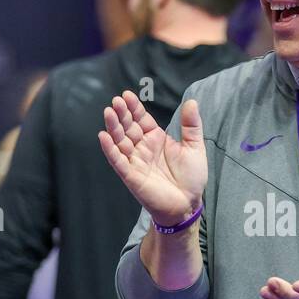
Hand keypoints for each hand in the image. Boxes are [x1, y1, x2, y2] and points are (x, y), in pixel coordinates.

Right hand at [98, 90, 206, 225]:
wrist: (189, 204)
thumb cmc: (191, 178)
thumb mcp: (194, 147)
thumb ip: (191, 125)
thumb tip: (192, 101)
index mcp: (155, 139)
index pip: (140, 119)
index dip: (133, 107)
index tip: (127, 95)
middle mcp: (142, 148)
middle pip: (128, 127)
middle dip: (122, 114)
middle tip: (117, 101)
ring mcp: (135, 161)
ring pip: (120, 141)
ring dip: (113, 127)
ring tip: (108, 112)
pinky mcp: (131, 176)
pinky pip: (118, 161)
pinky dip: (110, 150)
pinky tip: (104, 136)